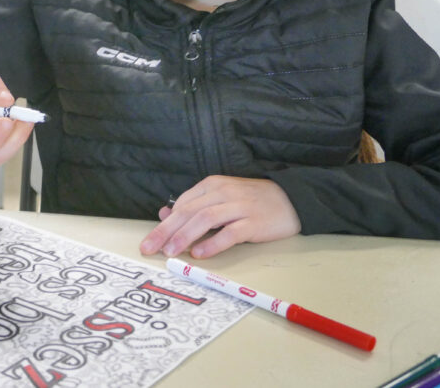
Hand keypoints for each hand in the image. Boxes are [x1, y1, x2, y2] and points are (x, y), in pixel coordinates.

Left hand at [139, 176, 300, 258]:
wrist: (291, 199)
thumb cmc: (251, 201)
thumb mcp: (220, 198)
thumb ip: (194, 205)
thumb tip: (164, 214)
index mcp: (212, 185)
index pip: (182, 204)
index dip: (164, 223)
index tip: (151, 239)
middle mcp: (223, 193)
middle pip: (188, 211)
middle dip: (165, 231)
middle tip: (148, 248)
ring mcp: (239, 207)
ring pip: (205, 220)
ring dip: (184, 236)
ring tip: (170, 252)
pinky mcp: (254, 222)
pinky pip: (230, 233)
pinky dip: (212, 243)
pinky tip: (199, 253)